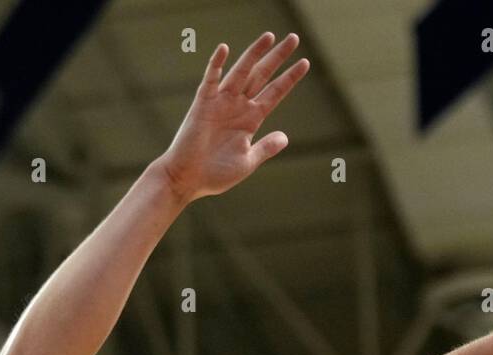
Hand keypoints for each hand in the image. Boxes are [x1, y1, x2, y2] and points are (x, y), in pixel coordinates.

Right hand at [155, 33, 308, 202]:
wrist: (187, 179)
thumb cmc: (215, 174)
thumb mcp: (247, 161)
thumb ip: (265, 148)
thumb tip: (285, 137)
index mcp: (251, 119)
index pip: (275, 92)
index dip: (290, 78)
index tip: (305, 62)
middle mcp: (238, 106)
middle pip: (262, 75)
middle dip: (277, 57)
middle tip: (294, 38)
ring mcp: (221, 102)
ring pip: (242, 72)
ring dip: (255, 54)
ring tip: (270, 36)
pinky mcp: (203, 104)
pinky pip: (211, 80)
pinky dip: (217, 65)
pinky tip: (225, 49)